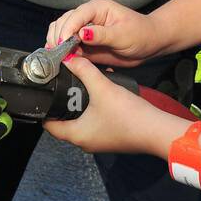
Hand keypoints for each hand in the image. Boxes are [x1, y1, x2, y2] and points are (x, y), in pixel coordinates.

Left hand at [43, 56, 180, 155]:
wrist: (156, 130)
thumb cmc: (127, 114)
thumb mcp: (102, 87)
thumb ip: (84, 70)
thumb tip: (69, 57)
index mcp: (76, 135)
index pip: (49, 125)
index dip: (44, 108)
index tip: (46, 92)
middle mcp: (85, 142)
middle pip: (64, 123)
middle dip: (63, 104)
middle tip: (62, 85)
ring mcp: (99, 142)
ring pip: (81, 122)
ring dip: (79, 106)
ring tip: (80, 86)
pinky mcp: (111, 138)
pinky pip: (95, 123)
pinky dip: (93, 110)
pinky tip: (100, 94)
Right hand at [45, 0, 165, 67]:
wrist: (148, 44)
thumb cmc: (140, 34)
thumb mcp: (123, 35)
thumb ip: (102, 35)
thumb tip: (81, 33)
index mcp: (97, 7)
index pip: (75, 16)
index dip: (66, 29)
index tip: (62, 44)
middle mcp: (87, 16)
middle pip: (63, 22)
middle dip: (58, 37)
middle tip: (60, 53)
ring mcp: (84, 29)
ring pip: (61, 31)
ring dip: (57, 43)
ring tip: (60, 57)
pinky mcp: (84, 42)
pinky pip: (68, 45)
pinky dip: (62, 51)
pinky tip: (63, 59)